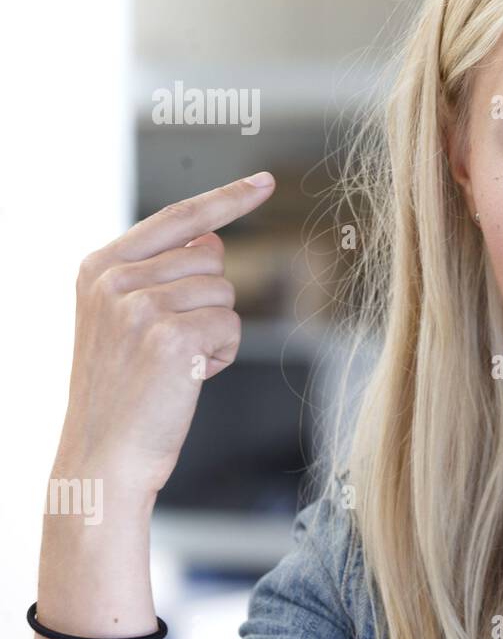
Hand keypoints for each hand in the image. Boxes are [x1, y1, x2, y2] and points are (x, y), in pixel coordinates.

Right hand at [54, 172, 276, 497]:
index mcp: (100, 266)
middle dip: (208, 302)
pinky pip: (232, 326)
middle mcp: (114, 279)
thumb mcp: (126, 320)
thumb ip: (162, 274)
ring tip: (174, 366)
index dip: (227, 198)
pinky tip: (187, 379)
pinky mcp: (170, 337)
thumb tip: (213, 240)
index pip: (178, 217)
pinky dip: (222, 356)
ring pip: (225, 294)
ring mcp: (140, 306)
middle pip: (212, 260)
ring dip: (215, 332)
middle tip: (170, 346)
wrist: (103, 458)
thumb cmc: (125, 391)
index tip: (265, 181)